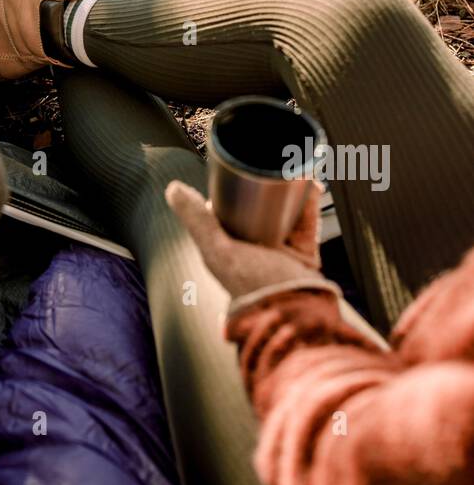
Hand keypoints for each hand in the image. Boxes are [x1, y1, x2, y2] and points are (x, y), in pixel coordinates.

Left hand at [164, 180, 323, 299]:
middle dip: (265, 186)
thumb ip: (197, 222)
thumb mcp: (219, 252)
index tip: (237, 168)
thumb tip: (172, 187)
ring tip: (292, 168)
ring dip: (289, 191)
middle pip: (258, 210)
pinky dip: (309, 204)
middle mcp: (252, 252)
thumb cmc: (254, 289)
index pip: (226, 213)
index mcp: (228, 252)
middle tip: (270, 165)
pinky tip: (311, 186)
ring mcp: (278, 254)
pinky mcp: (303, 256)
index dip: (231, 190)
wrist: (298, 320)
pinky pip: (306, 223)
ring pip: (284, 213)